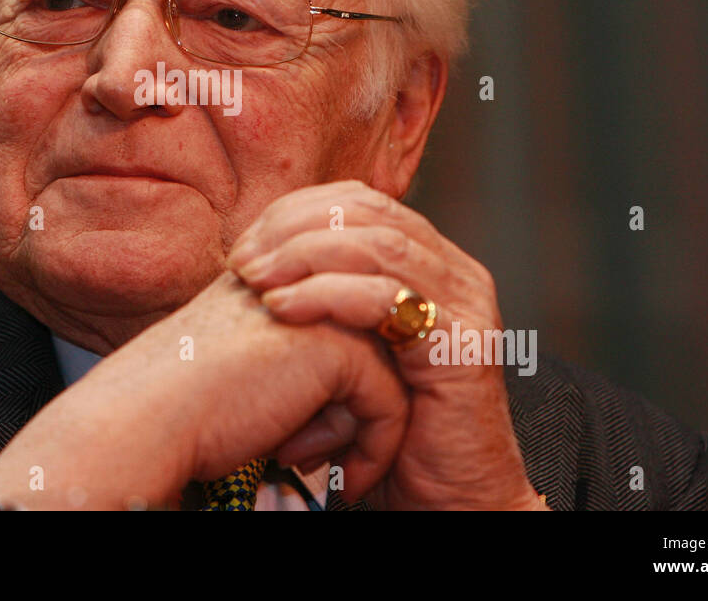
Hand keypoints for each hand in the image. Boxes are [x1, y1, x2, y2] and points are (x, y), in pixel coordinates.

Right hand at [0, 269, 407, 509]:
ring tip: (329, 466)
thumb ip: (291, 352)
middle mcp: (304, 277)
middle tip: (340, 451)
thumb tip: (346, 392)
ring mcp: (325, 305)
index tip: (331, 421)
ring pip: (391, 371)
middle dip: (369, 397)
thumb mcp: (245, 362)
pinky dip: (371, 448)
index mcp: (273, 267)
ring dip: (369, 428)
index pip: (344, 290)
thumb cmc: (179, 403)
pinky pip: (389, 402)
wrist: (147, 415)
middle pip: (374, 335)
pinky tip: (331, 475)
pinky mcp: (338, 346)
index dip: (351, 356)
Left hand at [227, 180, 544, 510]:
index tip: (246, 242)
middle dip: (294, 229)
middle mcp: (457, 275)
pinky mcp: (461, 347)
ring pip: (376, 247)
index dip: (299, 212)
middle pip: (368, 214)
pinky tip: (281, 308)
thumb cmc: (392, 432)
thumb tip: (253, 261)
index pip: (362, 204)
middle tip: (241, 259)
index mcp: (432, 265)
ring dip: (302, 257)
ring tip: (252, 279)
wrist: (450, 503)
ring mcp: (466, 307)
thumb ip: (325, 300)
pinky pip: (385, 299)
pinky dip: (325, 295)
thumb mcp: (351, 350)